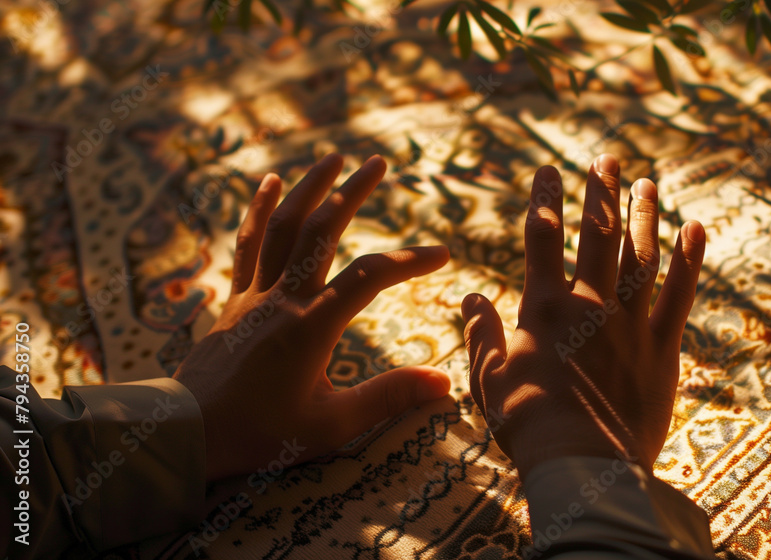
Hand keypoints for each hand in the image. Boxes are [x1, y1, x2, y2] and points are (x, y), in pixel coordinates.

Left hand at [173, 153, 451, 480]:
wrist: (186, 433)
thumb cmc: (259, 434)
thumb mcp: (331, 425)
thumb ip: (389, 398)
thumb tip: (444, 384)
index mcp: (311, 327)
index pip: (369, 277)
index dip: (409, 260)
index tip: (442, 254)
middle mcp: (282, 299)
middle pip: (320, 231)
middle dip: (353, 193)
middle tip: (379, 162)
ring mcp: (254, 295)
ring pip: (282, 227)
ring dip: (309, 189)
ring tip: (332, 158)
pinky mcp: (234, 300)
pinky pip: (247, 244)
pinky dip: (260, 210)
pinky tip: (270, 183)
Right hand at [461, 154, 704, 478]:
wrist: (582, 464)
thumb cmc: (528, 423)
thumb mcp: (489, 377)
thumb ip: (481, 331)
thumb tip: (471, 296)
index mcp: (544, 308)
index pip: (541, 238)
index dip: (544, 199)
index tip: (548, 169)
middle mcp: (589, 304)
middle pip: (597, 234)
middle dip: (601, 192)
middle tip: (607, 158)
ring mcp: (629, 324)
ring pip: (641, 255)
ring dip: (644, 215)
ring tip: (648, 183)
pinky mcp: (661, 348)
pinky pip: (680, 296)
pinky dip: (690, 261)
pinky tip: (695, 228)